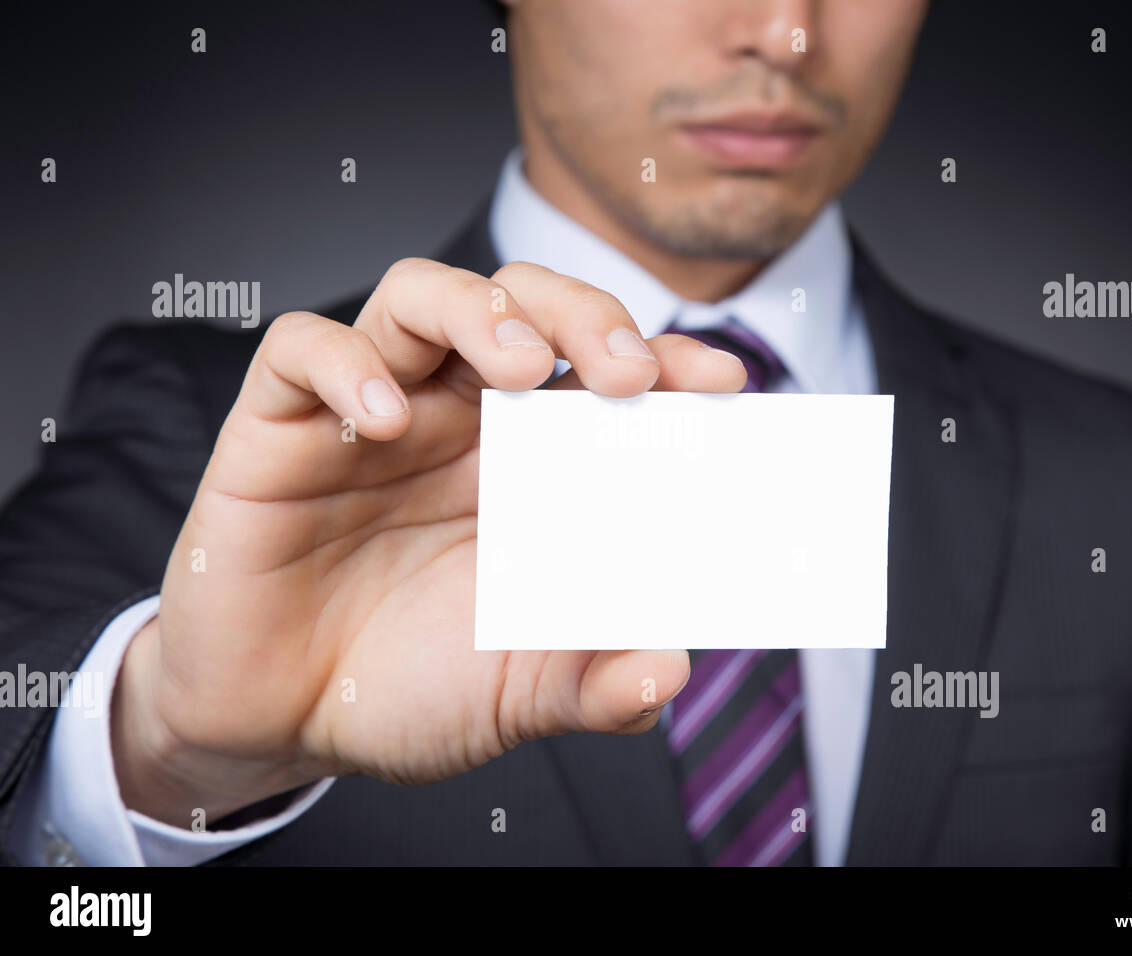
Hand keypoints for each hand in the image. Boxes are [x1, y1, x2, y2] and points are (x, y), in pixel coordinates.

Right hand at [110, 258, 746, 825]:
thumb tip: (668, 673)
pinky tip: (384, 419)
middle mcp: (457, 418)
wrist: (283, 722)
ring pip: (423, 295)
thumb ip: (593, 685)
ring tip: (519, 369)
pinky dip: (346, 365)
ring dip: (481, 314)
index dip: (667, 360)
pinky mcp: (280, 427)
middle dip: (585, 315)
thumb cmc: (405, 686)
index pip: (603, 374)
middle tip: (627, 371)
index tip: (722, 381)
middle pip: (524, 303)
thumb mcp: (517, 693)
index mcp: (528, 462)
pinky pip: (302, 351)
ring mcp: (371, 412)